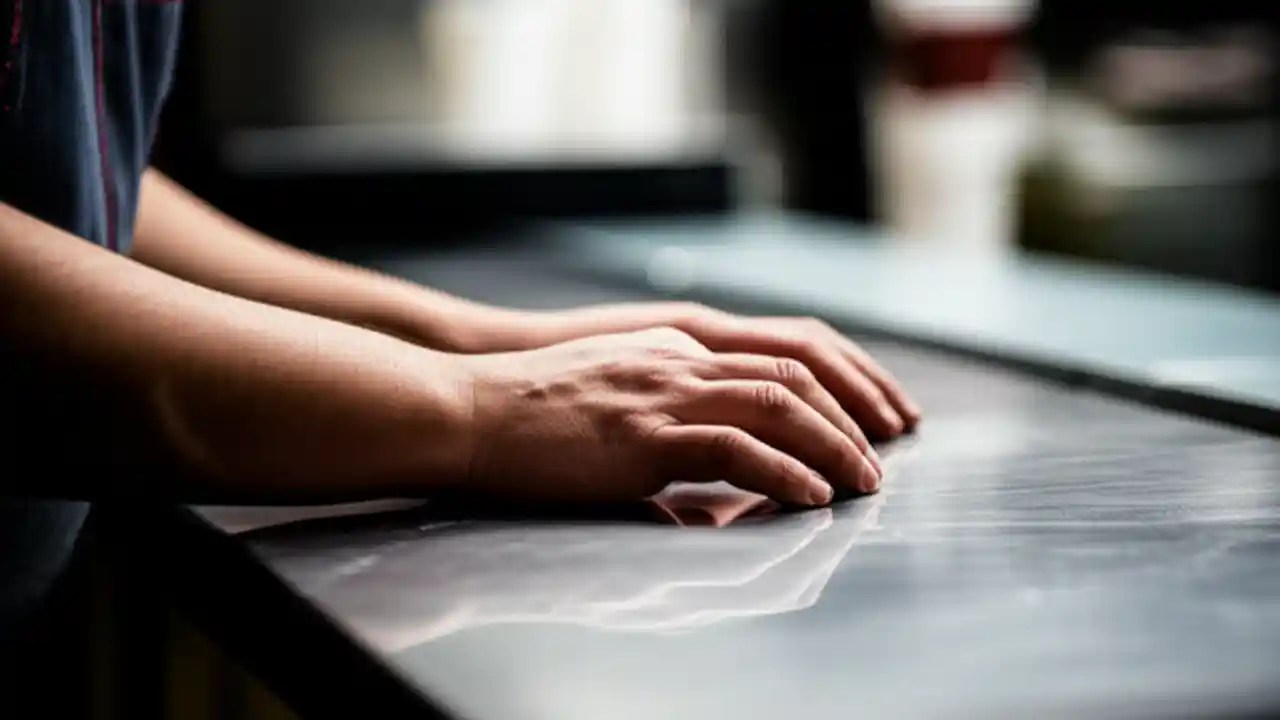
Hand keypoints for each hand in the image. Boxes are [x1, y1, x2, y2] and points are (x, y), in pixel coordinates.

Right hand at [493, 302, 920, 439]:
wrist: (469, 408)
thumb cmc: (530, 412)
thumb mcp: (612, 393)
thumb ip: (665, 414)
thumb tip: (705, 471)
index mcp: (676, 344)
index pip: (780, 350)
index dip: (837, 382)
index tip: (870, 418)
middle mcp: (680, 357)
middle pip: (796, 372)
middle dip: (853, 412)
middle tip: (886, 453)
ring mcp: (664, 391)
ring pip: (779, 404)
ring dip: (833, 445)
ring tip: (865, 481)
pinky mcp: (644, 435)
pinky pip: (736, 448)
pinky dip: (785, 471)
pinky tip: (811, 496)